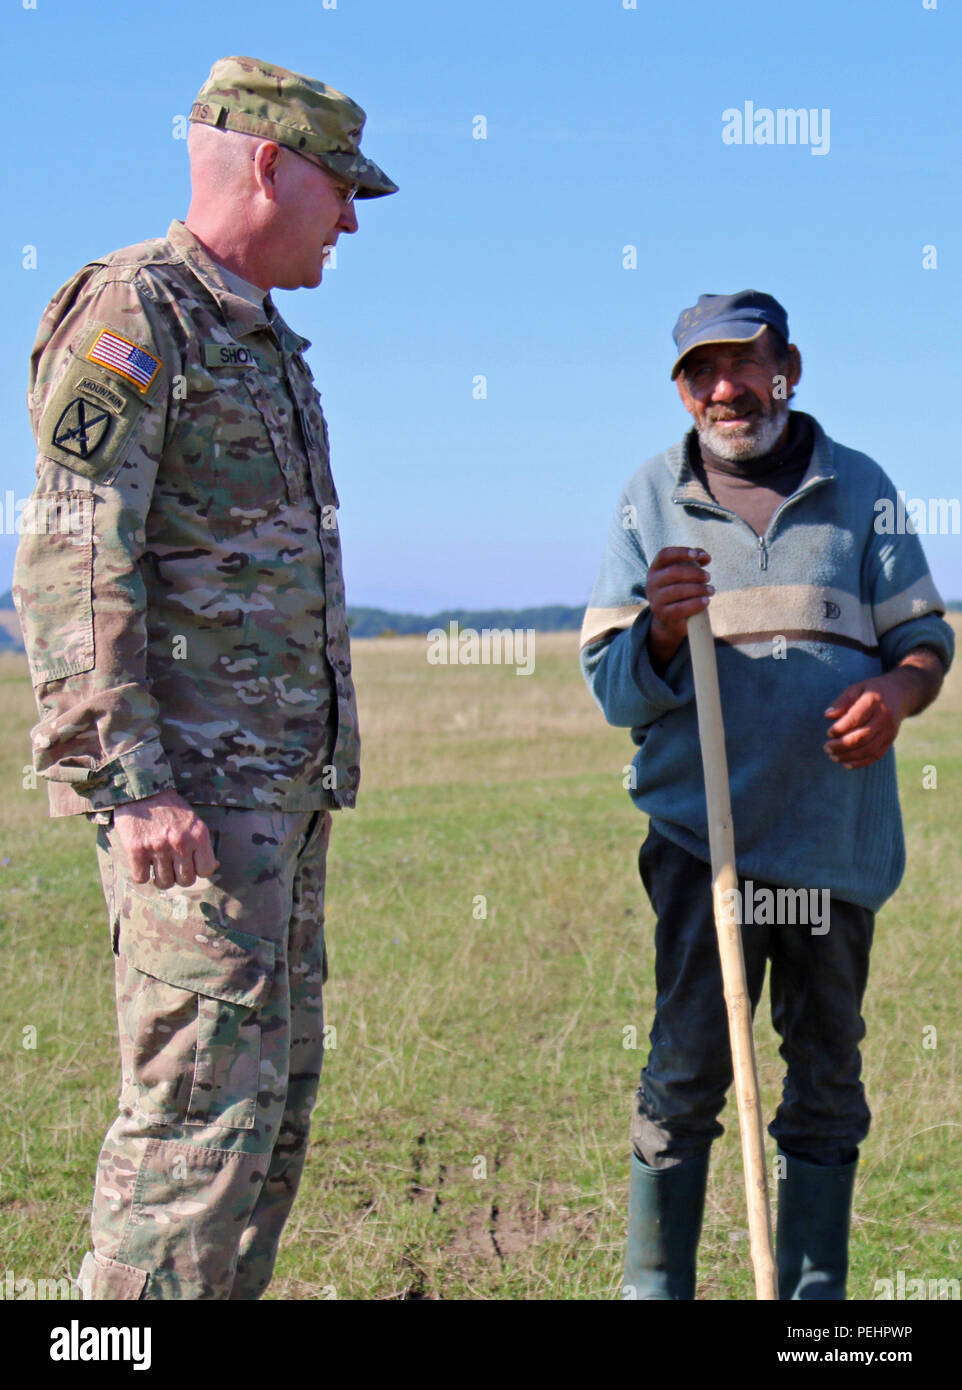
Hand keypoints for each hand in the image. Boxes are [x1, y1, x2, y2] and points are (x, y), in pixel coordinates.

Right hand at [113, 790, 218, 887]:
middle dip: (179, 876)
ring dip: (161, 878)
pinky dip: (142, 874)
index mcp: (198, 834)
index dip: (198, 871)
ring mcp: (158, 847)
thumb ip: (202, 844)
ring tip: (157, 866)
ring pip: (165, 883)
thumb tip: (216, 866)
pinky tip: (143, 863)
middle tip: (172, 866)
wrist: (142, 790)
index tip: (190, 864)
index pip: (206, 870)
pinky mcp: (136, 850)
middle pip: (186, 881)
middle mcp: (180, 842)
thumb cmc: (170, 808)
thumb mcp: (193, 821)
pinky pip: (142, 878)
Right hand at [646, 547, 712, 672]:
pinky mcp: (663, 615)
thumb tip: (704, 557)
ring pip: (677, 590)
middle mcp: (652, 583)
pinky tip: (706, 601)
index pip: (665, 555)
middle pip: (673, 572)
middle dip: (695, 573)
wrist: (670, 619)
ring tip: (711, 590)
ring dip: (699, 588)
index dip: (681, 552)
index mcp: (655, 569)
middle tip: (708, 577)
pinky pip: (680, 608)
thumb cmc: (680, 590)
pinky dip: (696, 604)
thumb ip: (694, 560)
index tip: (696, 555)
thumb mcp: (684, 574)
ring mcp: (655, 600)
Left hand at [823, 674, 915, 769]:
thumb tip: (827, 715)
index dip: (841, 728)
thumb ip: (842, 701)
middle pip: (863, 737)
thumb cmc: (871, 691)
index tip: (829, 732)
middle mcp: (884, 717)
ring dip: (849, 756)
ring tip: (832, 756)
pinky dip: (861, 762)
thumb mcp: (856, 688)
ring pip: (869, 749)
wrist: (900, 695)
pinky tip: (845, 763)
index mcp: (873, 701)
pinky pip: (876, 755)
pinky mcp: (890, 740)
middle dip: (842, 745)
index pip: (856, 719)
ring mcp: (889, 731)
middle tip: (826, 747)